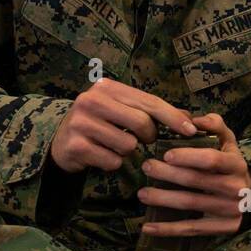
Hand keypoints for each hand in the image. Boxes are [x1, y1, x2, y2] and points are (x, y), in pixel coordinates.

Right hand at [50, 77, 196, 172]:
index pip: (149, 102)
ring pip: (128, 145)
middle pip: (142, 123)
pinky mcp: (76, 146)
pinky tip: (101, 155)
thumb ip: (151, 111)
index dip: (173, 117)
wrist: (60, 143)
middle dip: (149, 136)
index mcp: (107, 87)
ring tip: (114, 145)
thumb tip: (190, 118)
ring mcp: (81, 123)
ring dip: (127, 151)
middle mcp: (92, 100)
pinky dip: (113, 163)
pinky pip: (113, 161)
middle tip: (142, 138)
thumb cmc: (100, 124)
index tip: (191, 130)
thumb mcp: (122, 110)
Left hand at [137, 112, 250, 237]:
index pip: (212, 159)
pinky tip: (147, 227)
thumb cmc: (228, 162)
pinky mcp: (223, 228)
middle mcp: (237, 188)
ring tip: (142, 193)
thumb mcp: (227, 140)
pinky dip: (167, 229)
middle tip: (147, 167)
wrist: (248, 193)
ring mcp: (231, 210)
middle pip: (197, 181)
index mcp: (236, 164)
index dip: (188, 157)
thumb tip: (194, 119)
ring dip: (163, 199)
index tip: (166, 154)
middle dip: (168, 174)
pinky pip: (192, 229)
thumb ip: (213, 124)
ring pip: (191, 204)